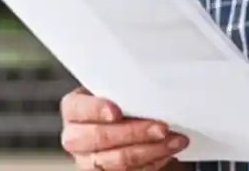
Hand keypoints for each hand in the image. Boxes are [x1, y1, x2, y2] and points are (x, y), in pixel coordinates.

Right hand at [59, 87, 189, 169]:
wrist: (120, 124)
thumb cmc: (119, 102)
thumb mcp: (115, 90)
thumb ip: (123, 90)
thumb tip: (150, 85)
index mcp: (73, 109)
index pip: (79, 109)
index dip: (97, 110)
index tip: (117, 111)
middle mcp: (74, 137)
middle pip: (101, 138)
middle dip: (135, 133)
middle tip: (162, 127)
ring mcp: (88, 160)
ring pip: (118, 160)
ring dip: (152, 150)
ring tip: (175, 140)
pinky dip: (153, 162)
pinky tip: (167, 151)